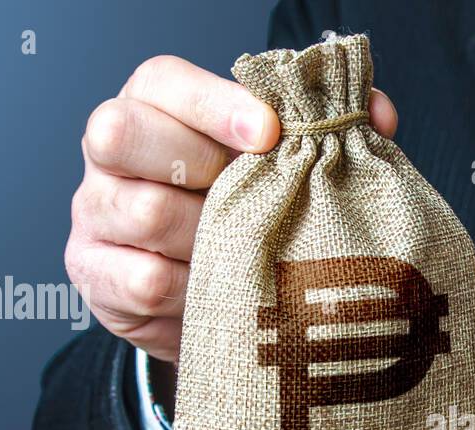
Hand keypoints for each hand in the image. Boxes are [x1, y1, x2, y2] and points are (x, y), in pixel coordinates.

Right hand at [65, 55, 397, 362]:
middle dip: (197, 164)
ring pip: (144, 212)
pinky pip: (143, 282)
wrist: (218, 303)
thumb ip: (325, 132)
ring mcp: (94, 215)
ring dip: (209, 239)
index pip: (162, 83)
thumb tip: (380, 113)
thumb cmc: (251, 217)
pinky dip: (193, 291)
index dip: (214, 102)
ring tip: (246, 254)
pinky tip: (221, 294)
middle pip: (121, 133)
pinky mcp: (95, 276)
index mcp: (154, 108)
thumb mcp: (282, 169)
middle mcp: (110, 155)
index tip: (269, 131)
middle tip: (247, 196)